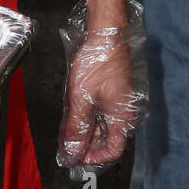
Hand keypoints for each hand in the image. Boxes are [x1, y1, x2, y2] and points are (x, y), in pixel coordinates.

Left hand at [56, 0, 147, 175]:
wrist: (106, 32)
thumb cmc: (98, 62)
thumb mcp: (81, 98)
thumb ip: (77, 127)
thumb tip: (72, 153)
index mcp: (122, 117)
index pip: (113, 150)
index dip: (94, 157)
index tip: (76, 157)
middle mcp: (124, 111)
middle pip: (106, 137)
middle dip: (85, 143)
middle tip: (65, 145)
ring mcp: (118, 100)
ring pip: (101, 123)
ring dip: (83, 129)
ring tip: (65, 130)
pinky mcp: (112, 89)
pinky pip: (100, 109)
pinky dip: (86, 114)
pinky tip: (71, 112)